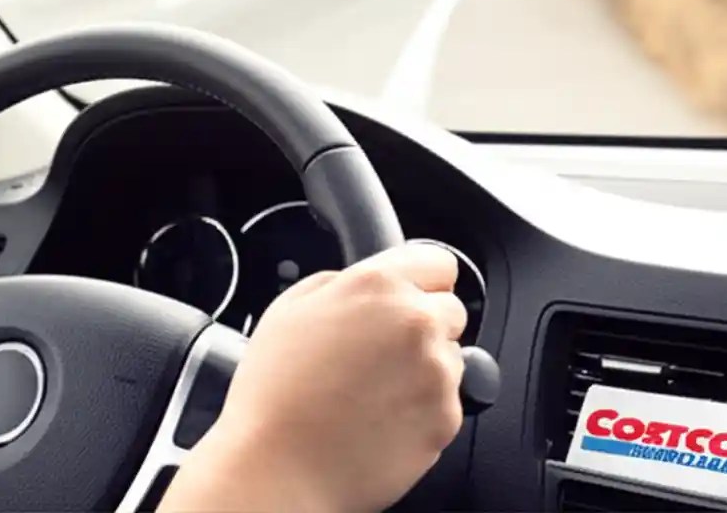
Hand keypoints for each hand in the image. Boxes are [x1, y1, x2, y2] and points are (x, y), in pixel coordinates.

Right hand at [163, 244, 465, 512]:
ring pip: (451, 357)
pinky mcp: (446, 417)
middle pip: (450, 310)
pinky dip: (421, 408)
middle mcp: (415, 322)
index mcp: (376, 286)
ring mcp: (436, 372)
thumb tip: (364, 283)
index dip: (419, 280)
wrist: (279, 464)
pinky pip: (445, 402)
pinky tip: (379, 416)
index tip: (409, 295)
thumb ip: (339, 282)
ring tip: (371, 390)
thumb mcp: (289, 309)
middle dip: (423, 325)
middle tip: (379, 351)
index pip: (438, 262)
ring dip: (424, 368)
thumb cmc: (275, 392)